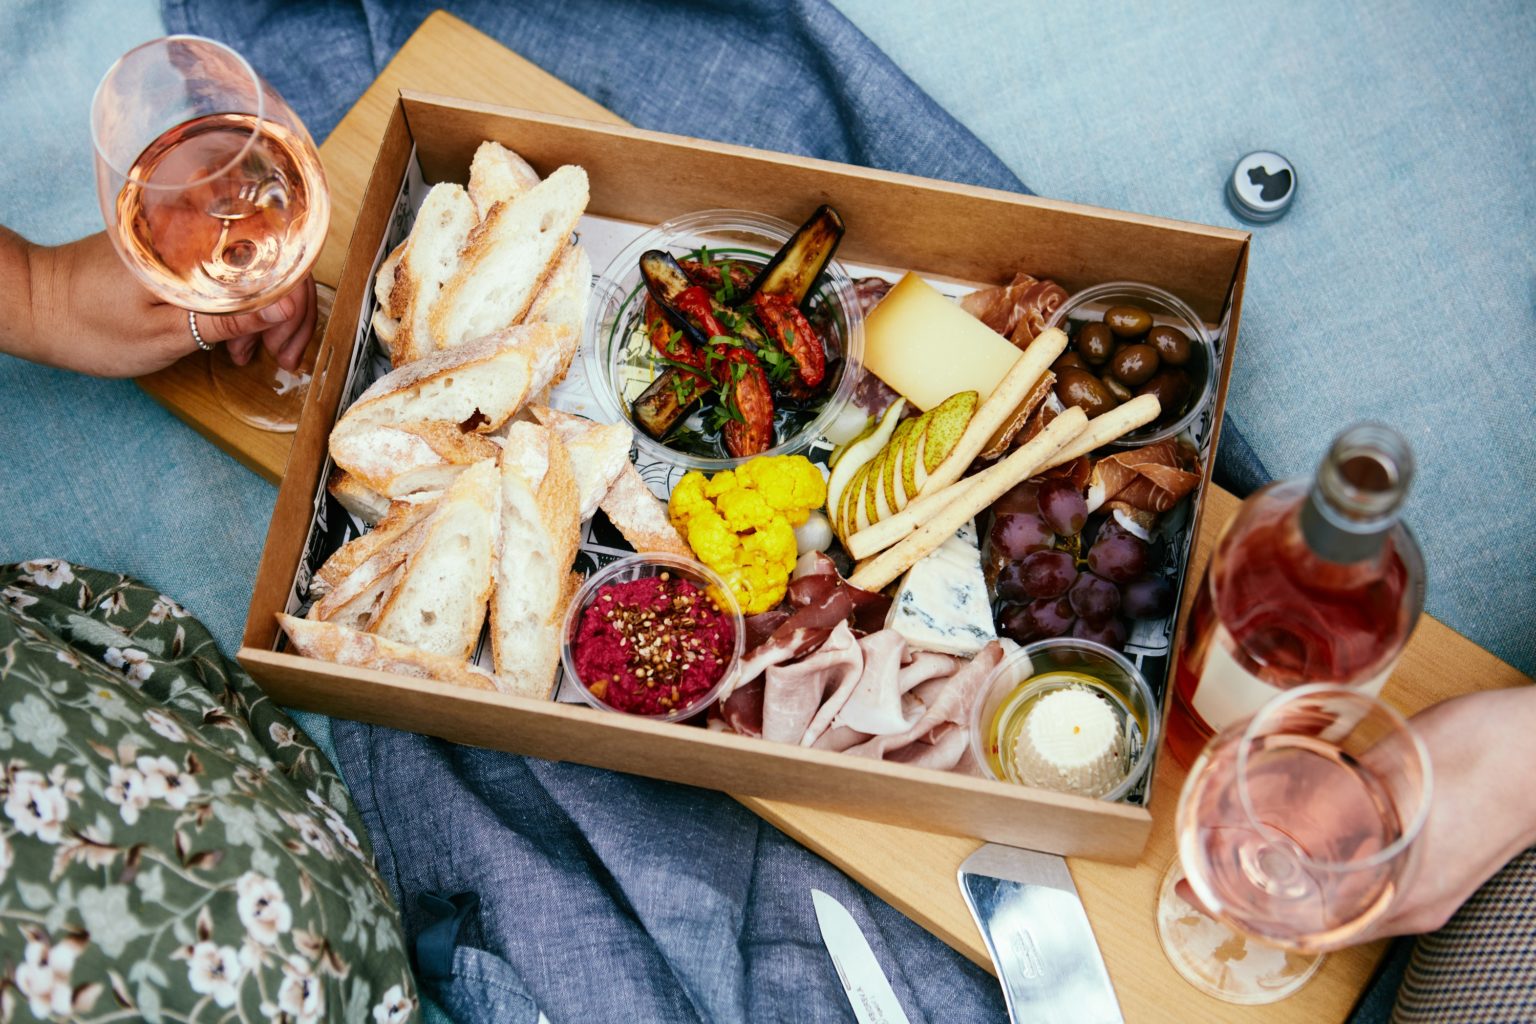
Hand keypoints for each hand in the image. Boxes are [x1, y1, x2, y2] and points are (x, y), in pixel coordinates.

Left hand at [9, 230, 316, 377]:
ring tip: (249, 352)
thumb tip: (286, 307)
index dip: (294, 308)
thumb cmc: (87, 325)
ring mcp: (189, 237)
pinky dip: (240, 302)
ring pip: (255, 267)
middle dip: (286, 313)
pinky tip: (232, 334)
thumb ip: (228, 319)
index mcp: (195, 246)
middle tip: (278, 356)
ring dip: (264, 311)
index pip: (278, 262)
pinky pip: (229, 269)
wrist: (31, 304)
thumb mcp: (165, 335)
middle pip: (274, 261)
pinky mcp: (180, 248)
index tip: (286, 348)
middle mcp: (196, 230)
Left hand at [1174, 686, 1535, 941]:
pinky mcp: (1434, 861)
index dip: (1242, 915)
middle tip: (1202, 869)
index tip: (1191, 894)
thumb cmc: (1495, 754)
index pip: (1306, 930)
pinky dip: (1326, 862)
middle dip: (1256, 897)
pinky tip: (1305, 830)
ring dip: (1289, 880)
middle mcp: (1412, 903)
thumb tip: (1280, 786)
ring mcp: (1425, 885)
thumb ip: (1345, 784)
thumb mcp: (1401, 764)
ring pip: (1341, 898)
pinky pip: (1366, 876)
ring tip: (1239, 849)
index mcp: (1402, 895)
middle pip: (1317, 919)